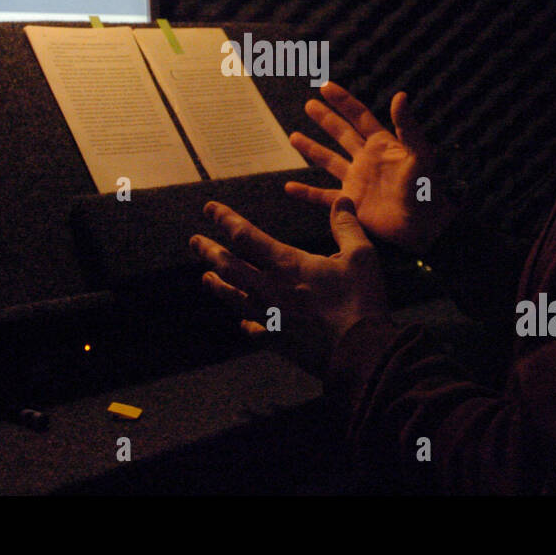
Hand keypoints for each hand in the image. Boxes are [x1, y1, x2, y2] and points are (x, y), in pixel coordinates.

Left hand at [192, 196, 388, 373]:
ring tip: (205, 277)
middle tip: (194, 242)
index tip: (209, 209)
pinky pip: (253, 329)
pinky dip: (246, 322)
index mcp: (286, 265)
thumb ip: (346, 226)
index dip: (225, 219)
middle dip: (209, 251)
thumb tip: (342, 200)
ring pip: (233, 297)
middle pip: (229, 266)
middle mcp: (269, 289)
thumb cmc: (360, 303)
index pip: (246, 236)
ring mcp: (269, 317)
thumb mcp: (361, 257)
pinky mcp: (276, 341)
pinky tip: (243, 322)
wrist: (359, 354)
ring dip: (217, 285)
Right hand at [285, 81, 455, 253]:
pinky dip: (306, 193)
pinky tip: (289, 186)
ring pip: (328, 161)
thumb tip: (400, 95)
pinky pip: (323, 197)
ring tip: (293, 137)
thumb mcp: (419, 154)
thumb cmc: (426, 189)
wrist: (423, 226)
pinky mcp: (349, 204)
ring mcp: (356, 181)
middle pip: (341, 133)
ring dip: (311, 149)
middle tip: (309, 104)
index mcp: (382, 144)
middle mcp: (366, 159)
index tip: (326, 87)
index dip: (343, 101)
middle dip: (325, 119)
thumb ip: (407, 126)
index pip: (359, 116)